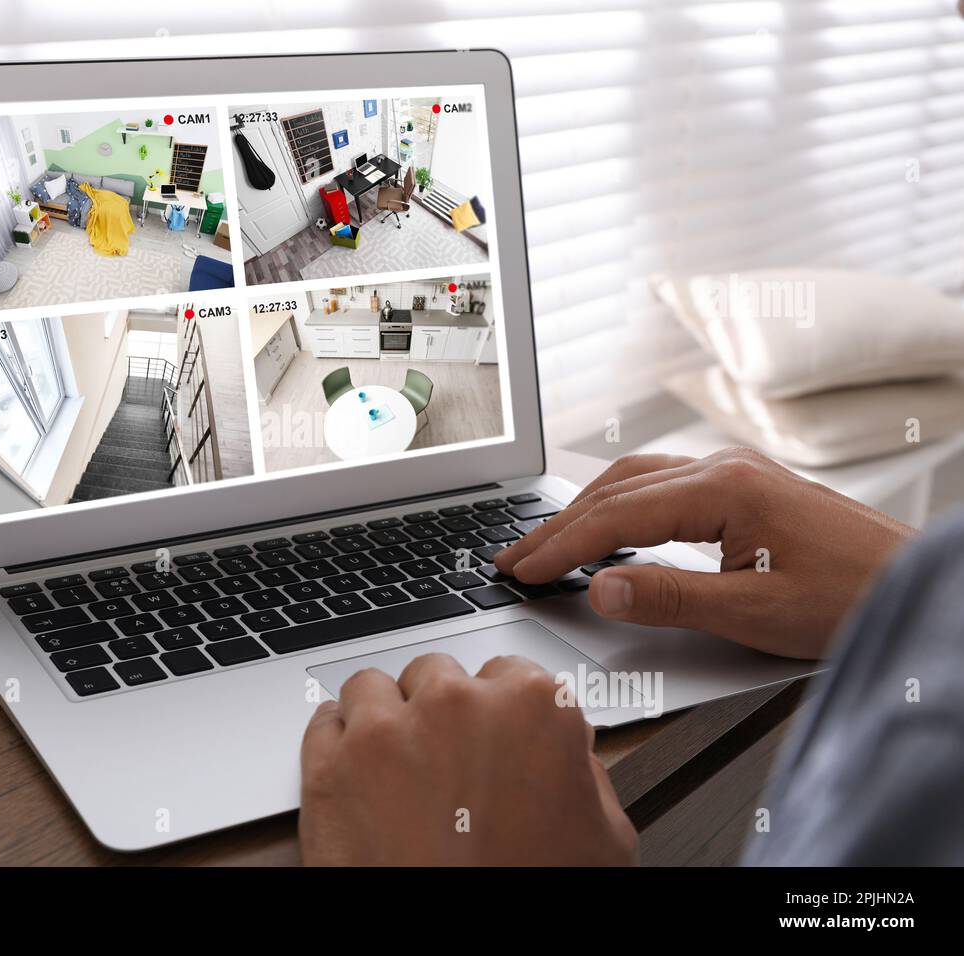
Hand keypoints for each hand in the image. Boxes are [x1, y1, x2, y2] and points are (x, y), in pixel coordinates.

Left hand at [299, 653, 637, 865]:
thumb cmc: (531, 896)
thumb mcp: (604, 838)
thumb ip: (585, 773)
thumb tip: (568, 752)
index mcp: (535, 707)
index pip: (510, 673)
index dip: (500, 709)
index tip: (492, 733)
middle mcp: (457, 703)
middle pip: (438, 675)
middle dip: (440, 711)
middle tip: (446, 765)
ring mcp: (386, 730)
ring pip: (374, 687)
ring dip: (384, 717)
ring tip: (395, 768)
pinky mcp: (329, 765)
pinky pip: (323, 722)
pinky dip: (335, 740)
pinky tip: (355, 769)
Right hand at [493, 447, 914, 658]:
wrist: (919, 584)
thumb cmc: (853, 598)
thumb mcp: (756, 612)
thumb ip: (670, 598)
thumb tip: (598, 589)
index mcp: (723, 489)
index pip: (616, 516)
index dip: (561, 546)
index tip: (521, 570)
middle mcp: (725, 468)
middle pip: (616, 488)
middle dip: (559, 524)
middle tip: (513, 557)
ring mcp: (736, 473)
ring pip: (636, 480)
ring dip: (586, 510)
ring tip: (547, 543)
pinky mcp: (746, 489)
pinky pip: (663, 487)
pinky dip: (620, 507)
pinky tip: (609, 529)